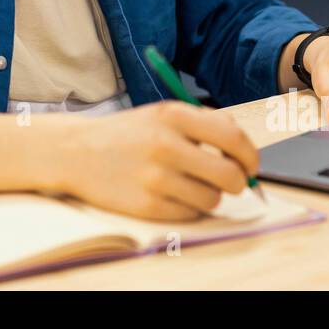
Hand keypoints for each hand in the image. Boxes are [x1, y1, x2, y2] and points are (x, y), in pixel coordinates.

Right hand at [57, 101, 256, 221]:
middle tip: (231, 182)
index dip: (250, 156)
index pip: (234, 139)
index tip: (250, 165)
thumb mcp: (163, 114)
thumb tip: (245, 152)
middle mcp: (165, 145)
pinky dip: (187, 207)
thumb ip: (205, 124)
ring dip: (209, 195)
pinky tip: (169, 194)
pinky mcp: (147, 205)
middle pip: (230, 176)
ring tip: (188, 184)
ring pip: (213, 199)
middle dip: (238, 182)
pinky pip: (190, 214)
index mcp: (174, 115)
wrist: (77, 151)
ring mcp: (155, 178)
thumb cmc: (129, 133)